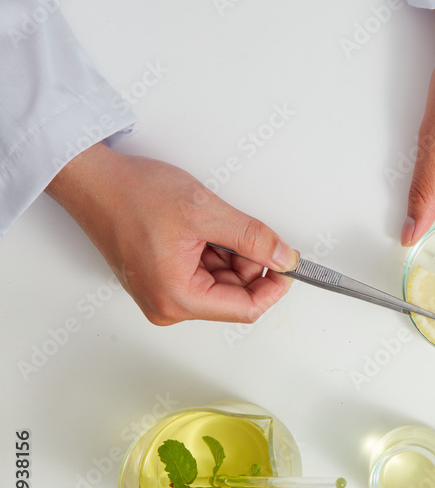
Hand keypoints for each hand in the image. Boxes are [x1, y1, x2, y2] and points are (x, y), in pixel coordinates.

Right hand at [46, 143, 298, 324]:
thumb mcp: (206, 212)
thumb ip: (253, 239)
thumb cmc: (131, 194)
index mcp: (177, 298)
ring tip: (211, 223)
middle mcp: (167, 306)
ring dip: (231, 255)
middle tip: (245, 231)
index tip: (287, 263)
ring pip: (221, 283)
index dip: (274, 286)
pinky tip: (201, 229)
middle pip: (235, 296)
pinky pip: (203, 274)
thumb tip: (284, 258)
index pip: (247, 308)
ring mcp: (162, 295)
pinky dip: (214, 252)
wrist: (92, 179)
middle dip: (249, 264)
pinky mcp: (160, 281)